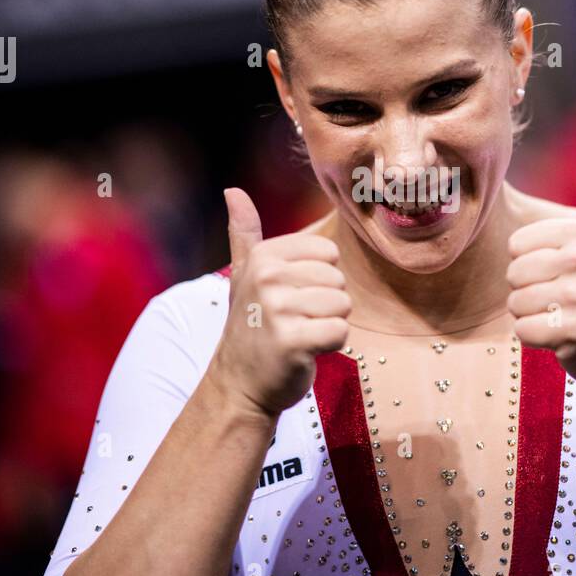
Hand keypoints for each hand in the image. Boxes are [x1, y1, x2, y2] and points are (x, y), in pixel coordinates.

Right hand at [208, 188, 350, 418]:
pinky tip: (307, 352)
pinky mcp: (292, 341)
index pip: (328, 253)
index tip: (291, 298)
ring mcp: (278, 309)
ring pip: (343, 305)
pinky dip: (331, 346)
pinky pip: (340, 331)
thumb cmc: (251, 326)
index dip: (320, 280)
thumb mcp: (244, 276)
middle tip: (295, 322)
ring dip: (329, 326)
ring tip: (300, 336)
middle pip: (338, 280)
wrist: (239, 384)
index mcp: (263, 256)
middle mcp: (267, 277)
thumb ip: (243, 233)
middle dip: (326, 305)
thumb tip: (232, 190)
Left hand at [506, 155, 575, 398]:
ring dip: (532, 317)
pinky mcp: (572, 331)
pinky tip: (562, 339)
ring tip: (563, 318)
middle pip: (513, 274)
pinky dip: (536, 340)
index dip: (532, 265)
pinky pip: (523, 331)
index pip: (517, 245)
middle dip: (529, 293)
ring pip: (515, 303)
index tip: (562, 276)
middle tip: (562, 302)